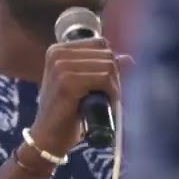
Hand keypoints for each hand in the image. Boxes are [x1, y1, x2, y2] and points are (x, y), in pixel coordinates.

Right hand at [28, 38, 129, 155]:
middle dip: (112, 75)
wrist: (50, 135)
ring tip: (102, 100)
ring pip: (108, 66)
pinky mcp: (67, 82)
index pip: (100, 43)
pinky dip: (111, 93)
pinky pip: (104, 79)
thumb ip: (102, 68)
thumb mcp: (82, 83)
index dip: (108, 63)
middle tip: (103, 95)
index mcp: (57, 50)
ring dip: (113, 86)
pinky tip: (103, 104)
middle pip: (106, 54)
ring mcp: (60, 67)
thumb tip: (129, 58)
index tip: (100, 83)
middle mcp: (57, 54)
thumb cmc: (67, 110)